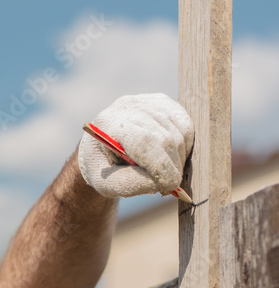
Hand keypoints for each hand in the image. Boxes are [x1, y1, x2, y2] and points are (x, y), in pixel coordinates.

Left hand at [78, 92, 194, 197]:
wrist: (101, 150)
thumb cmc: (104, 171)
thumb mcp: (106, 185)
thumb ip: (128, 184)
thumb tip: (159, 182)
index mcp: (108, 125)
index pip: (143, 140)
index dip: (161, 165)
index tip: (169, 185)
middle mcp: (128, 106)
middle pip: (164, 137)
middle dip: (172, 166)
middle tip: (169, 184)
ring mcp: (147, 101)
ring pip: (179, 131)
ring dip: (179, 158)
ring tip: (167, 172)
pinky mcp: (162, 102)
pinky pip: (185, 124)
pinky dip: (184, 146)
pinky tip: (172, 158)